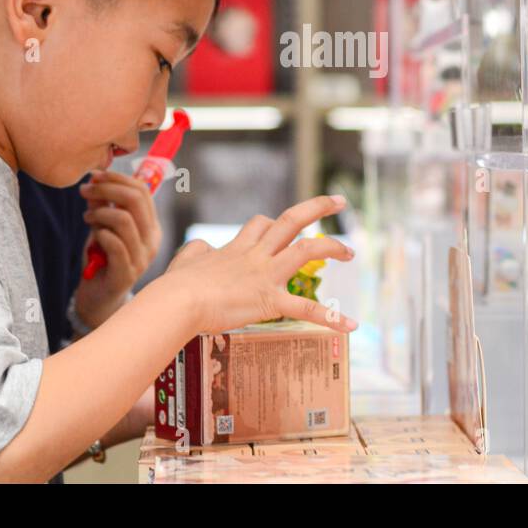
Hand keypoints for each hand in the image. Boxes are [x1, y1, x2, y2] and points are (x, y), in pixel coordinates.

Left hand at [76, 171, 162, 326]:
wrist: (99, 299)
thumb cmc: (102, 261)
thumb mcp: (103, 227)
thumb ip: (104, 206)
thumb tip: (96, 180)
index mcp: (151, 226)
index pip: (143, 190)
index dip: (118, 178)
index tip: (95, 175)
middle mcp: (152, 240)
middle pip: (135, 200)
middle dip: (107, 189)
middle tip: (85, 190)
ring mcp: (142, 258)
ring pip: (124, 220)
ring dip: (100, 213)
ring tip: (87, 218)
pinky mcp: (127, 273)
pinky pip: (114, 244)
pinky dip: (99, 234)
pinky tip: (92, 237)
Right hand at [163, 195, 356, 334]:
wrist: (178, 301)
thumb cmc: (177, 285)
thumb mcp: (186, 260)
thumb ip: (198, 252)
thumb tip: (204, 249)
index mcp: (237, 247)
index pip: (261, 225)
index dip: (273, 223)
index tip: (281, 227)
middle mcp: (256, 255)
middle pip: (291, 221)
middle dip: (317, 207)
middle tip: (338, 201)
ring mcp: (265, 275)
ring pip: (306, 250)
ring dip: (332, 248)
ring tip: (350, 252)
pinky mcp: (269, 300)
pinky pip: (306, 309)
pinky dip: (332, 318)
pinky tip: (350, 325)